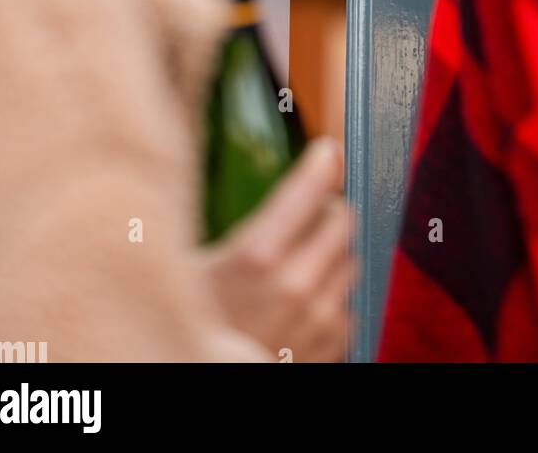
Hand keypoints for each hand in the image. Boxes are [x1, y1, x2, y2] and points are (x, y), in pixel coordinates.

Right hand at [196, 137, 355, 362]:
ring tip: (300, 264)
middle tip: (309, 215)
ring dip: (333, 256)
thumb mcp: (189, 266)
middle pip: (343, 220)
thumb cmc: (186, 325)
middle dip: (328, 212)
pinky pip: (349, 306)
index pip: (310, 190)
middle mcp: (295, 285)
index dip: (321, 164)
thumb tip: (215, 179)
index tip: (326, 153)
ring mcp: (318, 319)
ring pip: (350, 261)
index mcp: (256, 256)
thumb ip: (226, 222)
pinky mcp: (331, 348)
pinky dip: (333, 299)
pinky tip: (303, 304)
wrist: (196, 383)